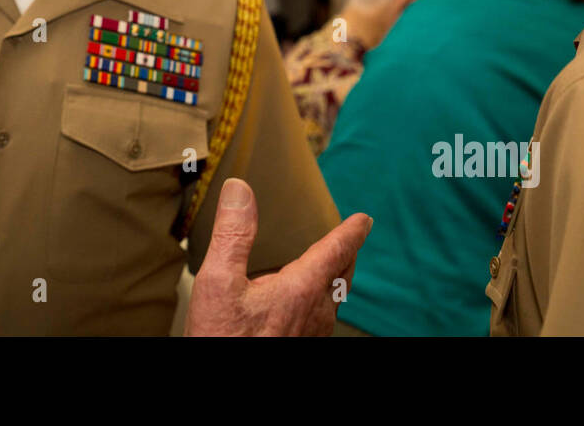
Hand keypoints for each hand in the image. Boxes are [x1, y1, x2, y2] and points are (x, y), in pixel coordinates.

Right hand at [185, 178, 371, 335]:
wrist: (228, 392)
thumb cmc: (224, 340)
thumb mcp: (218, 281)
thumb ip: (233, 234)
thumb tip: (240, 191)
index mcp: (301, 289)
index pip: (337, 250)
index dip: (351, 231)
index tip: (364, 220)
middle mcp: (315, 313)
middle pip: (343, 277)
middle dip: (348, 255)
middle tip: (351, 241)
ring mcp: (310, 336)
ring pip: (333, 300)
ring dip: (334, 280)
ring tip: (327, 269)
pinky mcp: (299, 348)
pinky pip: (319, 319)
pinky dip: (319, 301)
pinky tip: (299, 307)